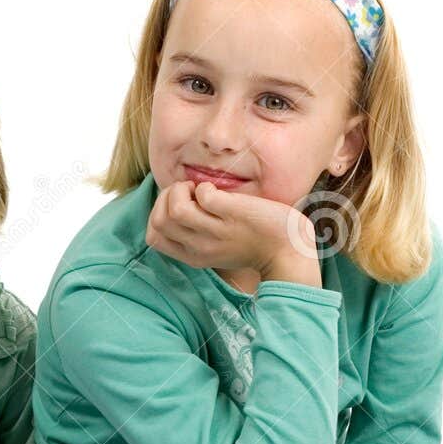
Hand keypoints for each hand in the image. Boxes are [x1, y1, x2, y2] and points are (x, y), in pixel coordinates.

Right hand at [146, 179, 319, 283]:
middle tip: (191, 193)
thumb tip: (178, 202)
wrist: (289, 251)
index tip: (181, 206)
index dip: (158, 214)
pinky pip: (203, 196)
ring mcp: (216, 233)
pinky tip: (219, 192)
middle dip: (168, 197)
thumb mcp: (217, 246)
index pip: (152, 237)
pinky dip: (206, 187)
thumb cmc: (256, 243)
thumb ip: (197, 231)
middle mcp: (200, 247)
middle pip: (159, 220)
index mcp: (193, 256)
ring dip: (183, 190)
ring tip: (202, 191)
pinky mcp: (233, 216)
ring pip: (175, 209)